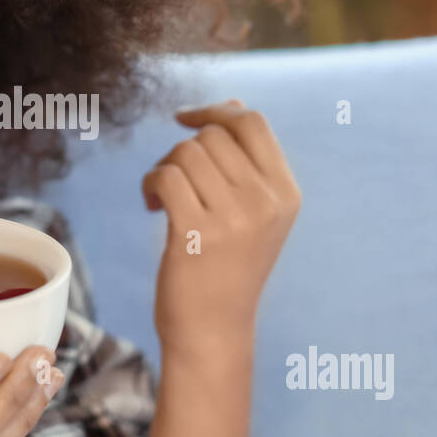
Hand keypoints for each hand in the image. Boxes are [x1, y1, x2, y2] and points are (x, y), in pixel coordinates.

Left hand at [140, 98, 300, 361]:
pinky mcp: (197, 234)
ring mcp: (234, 218)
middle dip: (183, 150)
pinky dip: (150, 184)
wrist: (213, 331)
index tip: (185, 118)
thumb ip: (247, 162)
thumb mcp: (254, 214)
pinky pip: (165, 177)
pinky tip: (152, 206)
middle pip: (213, 136)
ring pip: (186, 153)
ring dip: (164, 169)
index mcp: (286, 193)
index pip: (253, 123)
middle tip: (173, 182)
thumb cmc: (226, 268)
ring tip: (163, 199)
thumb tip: (231, 105)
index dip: (215, 111)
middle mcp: (266, 202)